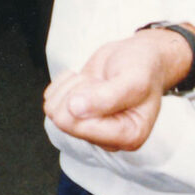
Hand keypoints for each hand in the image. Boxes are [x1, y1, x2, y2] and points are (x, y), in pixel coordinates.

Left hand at [42, 27, 194, 151]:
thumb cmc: (143, 68)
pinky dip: (65, 83)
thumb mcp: (133, 79)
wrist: (138, 56)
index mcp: (128, 136)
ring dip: (72, 87)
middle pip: (62, 121)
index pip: (78, 127)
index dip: (82, 99)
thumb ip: (107, 97)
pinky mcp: (76, 115)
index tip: (102, 85)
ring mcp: (89, 127)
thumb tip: (74, 109)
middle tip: (98, 82)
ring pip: (53, 109)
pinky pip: (51, 99)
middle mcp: (107, 138)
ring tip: (96, 82)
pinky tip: (86, 81)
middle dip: (76, 92)